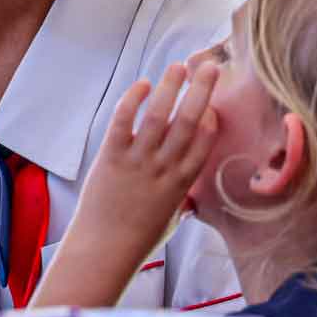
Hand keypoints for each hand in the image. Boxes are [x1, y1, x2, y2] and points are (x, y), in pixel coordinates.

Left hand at [29, 62, 219, 308]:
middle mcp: (163, 168)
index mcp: (182, 183)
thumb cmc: (139, 239)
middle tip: (209, 66)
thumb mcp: (171, 218)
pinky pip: (123, 121)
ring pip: (158, 115)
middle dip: (201, 90)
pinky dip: (133, 99)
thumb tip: (190, 190)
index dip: (211, 116)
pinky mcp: (111, 157)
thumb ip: (182, 198)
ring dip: (170, 87)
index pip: (205, 141)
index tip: (212, 102)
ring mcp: (138, 161)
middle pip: (188, 121)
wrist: (104, 250)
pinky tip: (142, 84)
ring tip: (179, 66)